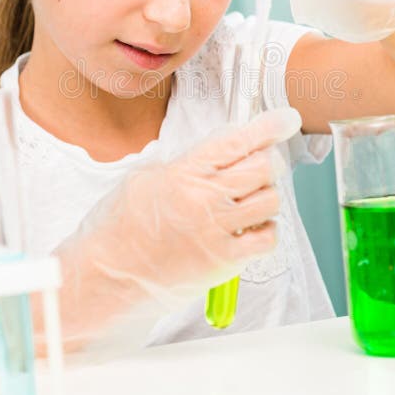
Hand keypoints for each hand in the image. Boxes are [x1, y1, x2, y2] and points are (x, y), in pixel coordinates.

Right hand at [53, 107, 301, 354]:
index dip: (268, 127)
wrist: (108, 276)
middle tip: (264, 164)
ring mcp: (216, 232)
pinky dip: (266, 229)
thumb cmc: (121, 225)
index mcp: (184, 173)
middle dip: (270, 161)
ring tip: (250, 198)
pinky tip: (250, 227)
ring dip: (268, 194)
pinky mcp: (224, 262)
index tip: (287, 119)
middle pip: (263, 168)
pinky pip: (267, 238)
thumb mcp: (147, 178)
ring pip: (271, 200)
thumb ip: (187, 165)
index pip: (236, 142)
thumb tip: (223, 154)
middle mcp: (204, 200)